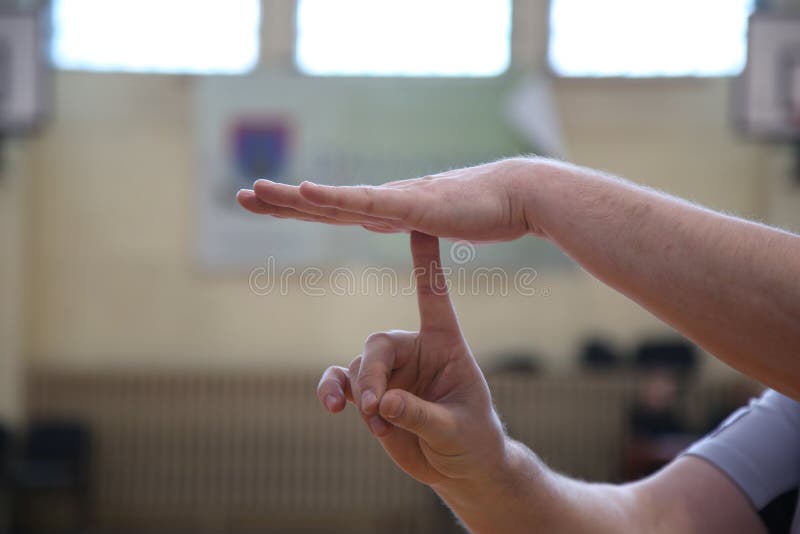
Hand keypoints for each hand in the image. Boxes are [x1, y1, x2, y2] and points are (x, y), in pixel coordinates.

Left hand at [237, 158, 537, 241]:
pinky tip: (306, 193)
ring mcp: (395, 201)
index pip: (330, 211)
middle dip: (279, 202)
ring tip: (256, 191)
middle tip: (240, 197)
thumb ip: (406, 222)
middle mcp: (383, 202)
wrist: (517, 196)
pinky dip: (334, 198)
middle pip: (322, 205)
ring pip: (335, 202)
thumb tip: (382, 221)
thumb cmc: (481, 211)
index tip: (263, 205)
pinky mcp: (413, 206)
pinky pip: (367, 203)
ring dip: (294, 198)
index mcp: (385, 209)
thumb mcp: (432, 222)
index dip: (295, 208)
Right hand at [316, 232, 505, 485]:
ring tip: (374, 423)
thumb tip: (382, 403)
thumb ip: (421, 415)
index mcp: (444, 344)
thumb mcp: (455, 429)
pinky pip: (340, 382)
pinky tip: (334, 407)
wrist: (460, 465)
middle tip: (374, 407)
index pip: (432, 296)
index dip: (426, 262)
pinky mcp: (370, 392)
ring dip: (358, 393)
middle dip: (371, 375)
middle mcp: (414, 350)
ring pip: (357, 366)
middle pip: (378, 345)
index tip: (420, 224)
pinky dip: (333, 392)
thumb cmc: (472, 440)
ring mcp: (390, 372)